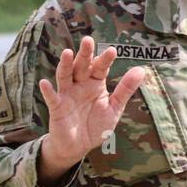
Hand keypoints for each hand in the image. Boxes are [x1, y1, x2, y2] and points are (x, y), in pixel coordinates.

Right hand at [37, 36, 146, 185]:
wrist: (79, 146)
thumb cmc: (96, 125)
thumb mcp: (115, 108)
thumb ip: (125, 90)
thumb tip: (141, 70)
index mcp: (95, 84)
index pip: (100, 68)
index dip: (105, 59)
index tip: (112, 50)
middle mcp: (80, 85)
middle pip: (81, 66)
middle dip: (84, 54)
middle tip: (88, 40)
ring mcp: (67, 95)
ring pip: (65, 77)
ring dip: (65, 65)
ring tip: (68, 53)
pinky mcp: (56, 108)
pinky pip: (51, 98)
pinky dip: (48, 91)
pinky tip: (45, 83)